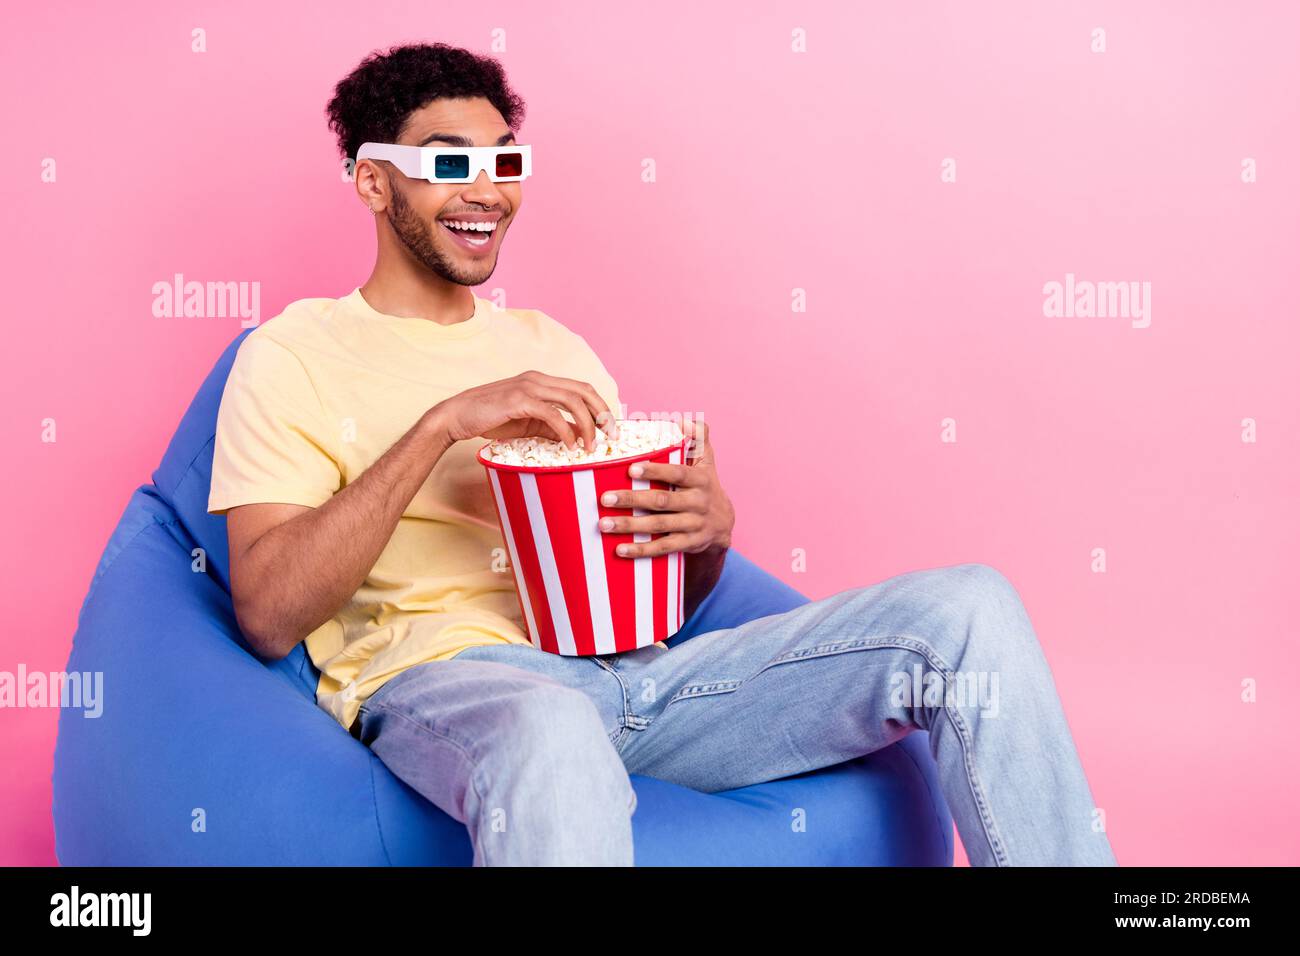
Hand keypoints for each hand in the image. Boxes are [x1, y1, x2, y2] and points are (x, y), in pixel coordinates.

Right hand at [432, 370, 618, 449]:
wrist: (456, 416)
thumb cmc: (490, 419)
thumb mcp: (528, 424)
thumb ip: (552, 428)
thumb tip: (576, 438)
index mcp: (542, 381)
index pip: (582, 388)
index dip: (600, 406)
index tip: (610, 429)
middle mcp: (539, 379)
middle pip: (583, 390)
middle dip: (602, 413)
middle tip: (612, 436)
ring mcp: (529, 387)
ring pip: (572, 400)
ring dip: (587, 425)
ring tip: (590, 447)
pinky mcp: (519, 399)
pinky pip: (552, 414)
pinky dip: (566, 431)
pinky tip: (569, 447)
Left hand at [597, 419, 733, 557]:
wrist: (724, 523)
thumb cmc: (705, 485)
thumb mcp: (707, 460)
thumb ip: (698, 437)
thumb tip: (683, 420)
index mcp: (700, 480)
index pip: (677, 474)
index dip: (655, 471)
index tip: (631, 469)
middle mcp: (698, 503)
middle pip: (662, 502)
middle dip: (632, 500)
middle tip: (605, 498)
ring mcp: (693, 525)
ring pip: (659, 526)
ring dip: (630, 526)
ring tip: (604, 524)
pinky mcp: (688, 544)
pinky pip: (663, 547)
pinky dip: (641, 550)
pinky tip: (620, 549)